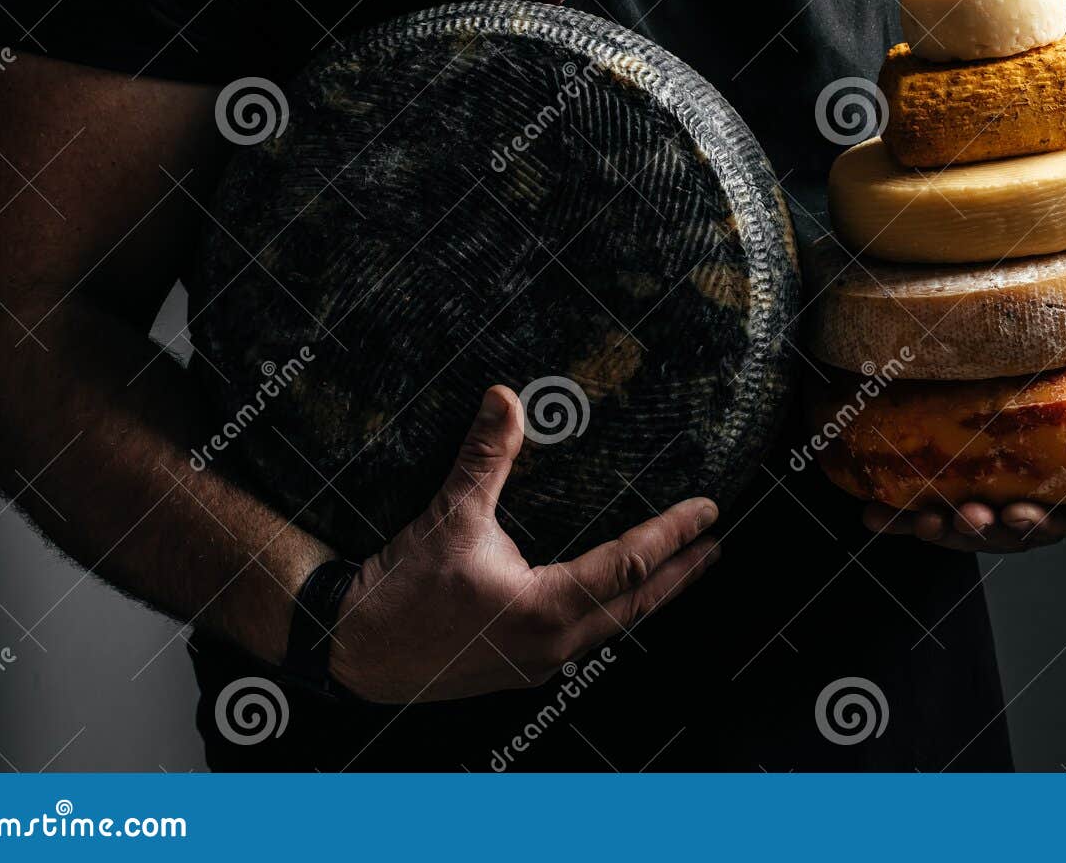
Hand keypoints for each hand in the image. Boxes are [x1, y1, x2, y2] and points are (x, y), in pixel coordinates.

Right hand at [328, 386, 720, 702]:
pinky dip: (610, 612)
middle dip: (680, 573)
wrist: (352, 648)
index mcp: (544, 610)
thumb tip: (506, 398)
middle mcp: (551, 646)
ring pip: (612, 627)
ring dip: (648, 595)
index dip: (673, 535)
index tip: (708, 513)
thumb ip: (485, 457)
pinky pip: (583, 638)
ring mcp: (536, 664)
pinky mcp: (518, 668)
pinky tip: (612, 598)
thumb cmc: (399, 591)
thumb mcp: (448, 516)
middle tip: (714, 546)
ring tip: (679, 571)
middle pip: (636, 605)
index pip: (630, 567)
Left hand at [860, 446, 1065, 553]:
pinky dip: (892, 517)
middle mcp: (1020, 515)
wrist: (1054, 422)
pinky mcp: (940, 497)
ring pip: (955, 524)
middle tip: (967, 515)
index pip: (1053, 524)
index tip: (1023, 514)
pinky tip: (868, 515)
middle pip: (998, 531)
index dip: (1037, 524)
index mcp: (1064, 508)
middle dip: (981, 528)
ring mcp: (980, 508)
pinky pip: (914, 512)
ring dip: (935, 524)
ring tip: (922, 517)